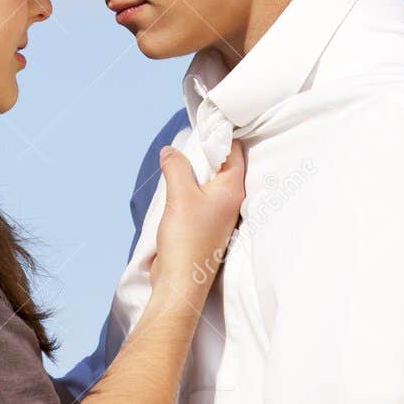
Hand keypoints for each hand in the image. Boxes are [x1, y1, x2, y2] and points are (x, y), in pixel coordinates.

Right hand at [150, 141, 246, 310]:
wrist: (180, 281)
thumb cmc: (186, 239)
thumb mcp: (180, 194)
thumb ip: (176, 166)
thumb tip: (170, 151)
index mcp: (232, 190)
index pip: (233, 151)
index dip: (219, 135)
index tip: (203, 122)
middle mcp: (229, 200)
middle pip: (222, 164)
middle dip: (204, 151)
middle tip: (186, 136)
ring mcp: (217, 213)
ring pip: (208, 181)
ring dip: (193, 170)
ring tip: (177, 158)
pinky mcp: (203, 224)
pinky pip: (198, 196)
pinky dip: (187, 186)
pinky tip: (173, 183)